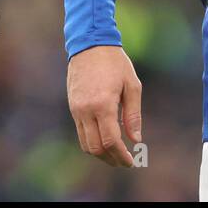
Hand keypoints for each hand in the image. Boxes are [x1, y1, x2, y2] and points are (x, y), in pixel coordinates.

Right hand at [66, 45, 142, 167]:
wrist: (90, 45)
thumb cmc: (115, 63)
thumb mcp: (132, 85)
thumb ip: (133, 115)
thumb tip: (136, 140)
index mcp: (103, 105)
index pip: (111, 141)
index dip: (121, 156)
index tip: (131, 162)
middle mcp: (86, 110)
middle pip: (96, 148)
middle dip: (111, 159)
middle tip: (124, 162)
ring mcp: (76, 110)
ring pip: (85, 144)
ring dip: (100, 154)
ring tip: (115, 155)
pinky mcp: (72, 107)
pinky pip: (80, 132)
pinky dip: (92, 142)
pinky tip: (105, 140)